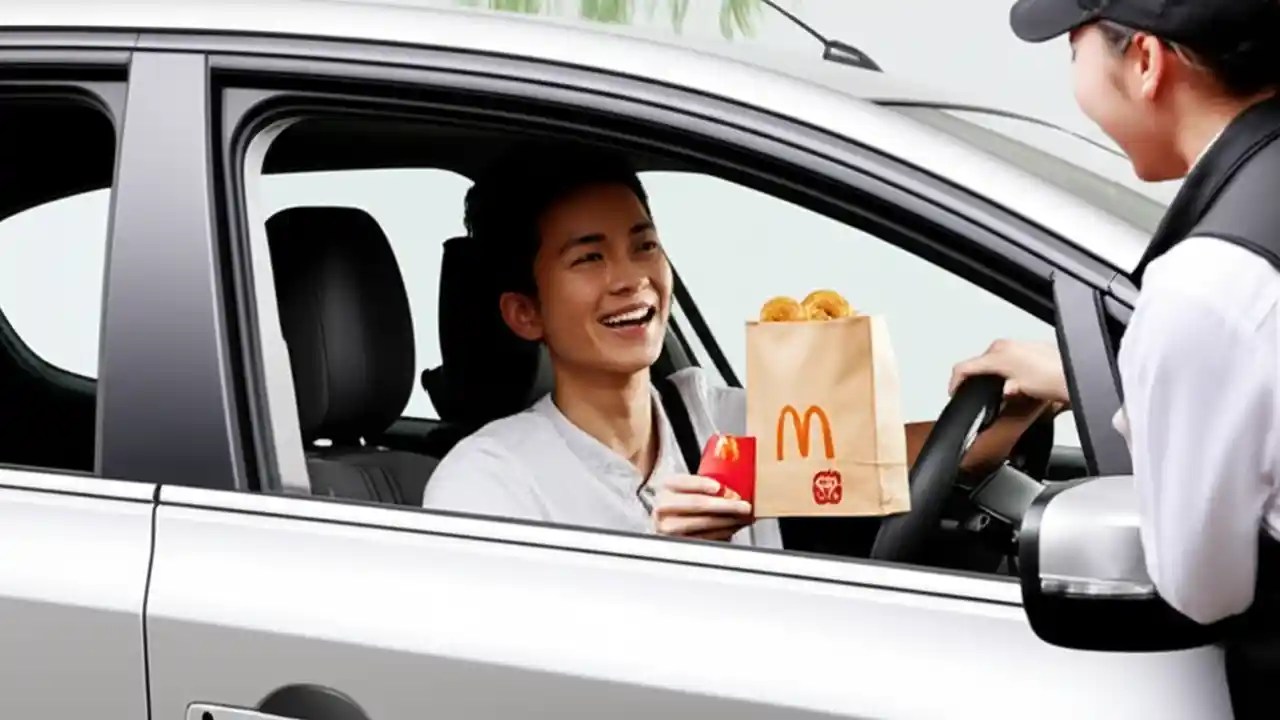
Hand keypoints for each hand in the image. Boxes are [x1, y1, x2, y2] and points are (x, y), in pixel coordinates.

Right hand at [652, 474, 752, 541]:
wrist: (670, 520)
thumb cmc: (685, 500)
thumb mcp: (690, 487)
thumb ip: (707, 485)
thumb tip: (733, 491)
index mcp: (667, 485)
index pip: (684, 482)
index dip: (701, 484)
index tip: (719, 487)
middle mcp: (664, 506)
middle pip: (697, 504)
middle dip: (725, 505)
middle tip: (744, 506)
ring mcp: (668, 527)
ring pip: (704, 523)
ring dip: (729, 520)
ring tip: (744, 517)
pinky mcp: (679, 543)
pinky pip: (706, 538)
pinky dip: (724, 532)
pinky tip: (734, 527)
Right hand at [950, 339, 1070, 408]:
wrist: (1074, 375)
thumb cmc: (1052, 380)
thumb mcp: (1017, 390)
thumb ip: (1000, 391)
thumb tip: (1001, 392)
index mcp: (997, 354)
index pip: (964, 367)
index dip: (954, 382)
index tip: (953, 392)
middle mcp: (1006, 346)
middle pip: (979, 362)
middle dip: (976, 378)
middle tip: (977, 394)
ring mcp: (1018, 345)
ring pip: (994, 360)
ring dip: (993, 374)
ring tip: (1001, 391)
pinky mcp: (1029, 348)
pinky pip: (1009, 358)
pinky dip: (1007, 370)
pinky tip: (1017, 383)